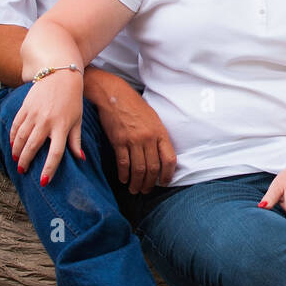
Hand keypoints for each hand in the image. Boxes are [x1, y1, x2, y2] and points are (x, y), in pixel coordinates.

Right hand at [10, 71, 83, 184]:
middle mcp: (46, 122)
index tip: (43, 181)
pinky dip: (12, 137)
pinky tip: (12, 145)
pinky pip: (15, 125)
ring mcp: (34, 114)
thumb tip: (80, 159)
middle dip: (26, 162)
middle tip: (22, 172)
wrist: (60, 75)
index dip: (49, 169)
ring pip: (21, 138)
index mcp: (62, 127)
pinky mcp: (25, 107)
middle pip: (33, 147)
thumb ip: (76, 140)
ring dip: (17, 151)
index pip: (55, 153)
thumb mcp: (77, 120)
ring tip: (16, 161)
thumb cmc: (72, 100)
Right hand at [85, 69, 176, 193]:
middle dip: (150, 183)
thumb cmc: (134, 106)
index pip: (170, 159)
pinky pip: (123, 163)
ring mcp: (133, 140)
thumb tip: (160, 156)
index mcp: (160, 132)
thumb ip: (157, 136)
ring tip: (135, 189)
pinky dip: (124, 174)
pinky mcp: (118, 141)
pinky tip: (124, 179)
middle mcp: (148, 138)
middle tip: (146, 190)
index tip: (164, 182)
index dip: (168, 174)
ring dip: (137, 183)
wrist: (114, 95)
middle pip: (153, 168)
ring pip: (138, 169)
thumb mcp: (153, 119)